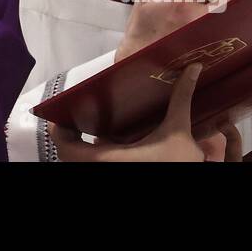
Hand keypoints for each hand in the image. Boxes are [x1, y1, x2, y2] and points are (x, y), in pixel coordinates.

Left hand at [51, 62, 208, 160]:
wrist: (191, 183)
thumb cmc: (178, 163)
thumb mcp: (179, 131)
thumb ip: (181, 99)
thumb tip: (192, 68)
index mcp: (108, 158)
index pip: (64, 148)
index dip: (58, 131)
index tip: (61, 115)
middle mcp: (105, 168)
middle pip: (70, 154)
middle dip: (70, 136)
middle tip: (76, 117)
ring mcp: (111, 173)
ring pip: (83, 161)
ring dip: (83, 146)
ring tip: (89, 125)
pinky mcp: (120, 173)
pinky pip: (99, 163)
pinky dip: (96, 154)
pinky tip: (109, 141)